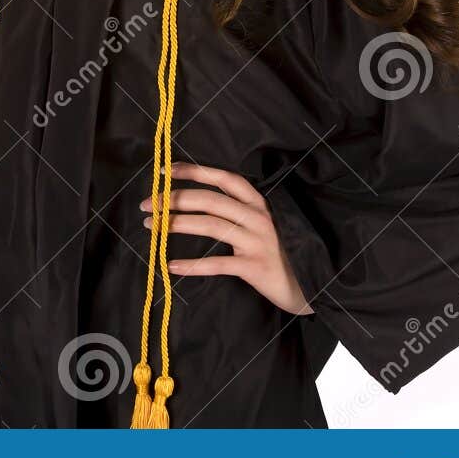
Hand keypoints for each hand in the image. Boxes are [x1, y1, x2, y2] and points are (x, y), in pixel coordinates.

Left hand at [139, 162, 313, 315]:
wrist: (311, 286)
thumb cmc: (277, 253)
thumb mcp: (260, 225)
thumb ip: (235, 212)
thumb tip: (192, 202)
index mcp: (257, 203)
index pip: (222, 178)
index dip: (193, 171)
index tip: (164, 171)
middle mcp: (257, 217)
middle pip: (210, 200)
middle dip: (174, 199)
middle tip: (147, 204)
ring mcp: (258, 241)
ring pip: (210, 226)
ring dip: (177, 224)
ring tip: (151, 228)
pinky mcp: (256, 267)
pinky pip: (218, 264)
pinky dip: (192, 265)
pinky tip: (171, 266)